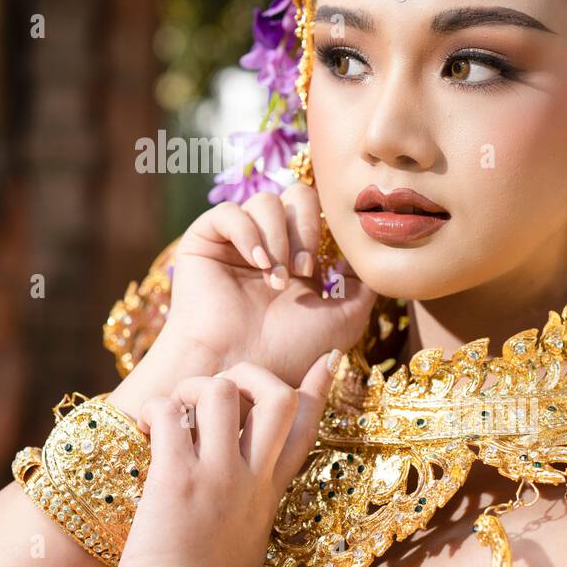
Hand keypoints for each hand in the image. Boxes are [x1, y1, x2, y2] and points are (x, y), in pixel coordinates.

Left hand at [112, 353, 338, 566]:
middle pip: (277, 397)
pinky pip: (168, 414)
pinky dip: (154, 409)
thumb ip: (254, 498)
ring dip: (192, 388)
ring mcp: (217, 477)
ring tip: (174, 410)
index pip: (307, 429)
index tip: (329, 358)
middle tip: (220, 389)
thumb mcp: (249, 535)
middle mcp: (251, 480)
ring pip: (220, 392)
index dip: (319, 388)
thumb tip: (250, 473)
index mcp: (270, 493)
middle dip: (248, 376)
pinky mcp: (176, 479)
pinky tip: (146, 428)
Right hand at [165, 182, 373, 387]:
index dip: (323, 230)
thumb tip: (356, 255)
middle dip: (305, 229)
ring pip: (265, 202)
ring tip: (275, 279)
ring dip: (278, 238)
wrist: (241, 370)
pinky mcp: (204, 242)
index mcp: (296, 260)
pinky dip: (248, 233)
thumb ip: (362, 285)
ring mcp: (235, 243)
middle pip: (295, 196)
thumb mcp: (345, 320)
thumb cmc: (291, 353)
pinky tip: (256, 262)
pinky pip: (229, 212)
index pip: (316, 213)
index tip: (319, 270)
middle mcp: (267, 246)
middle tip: (302, 269)